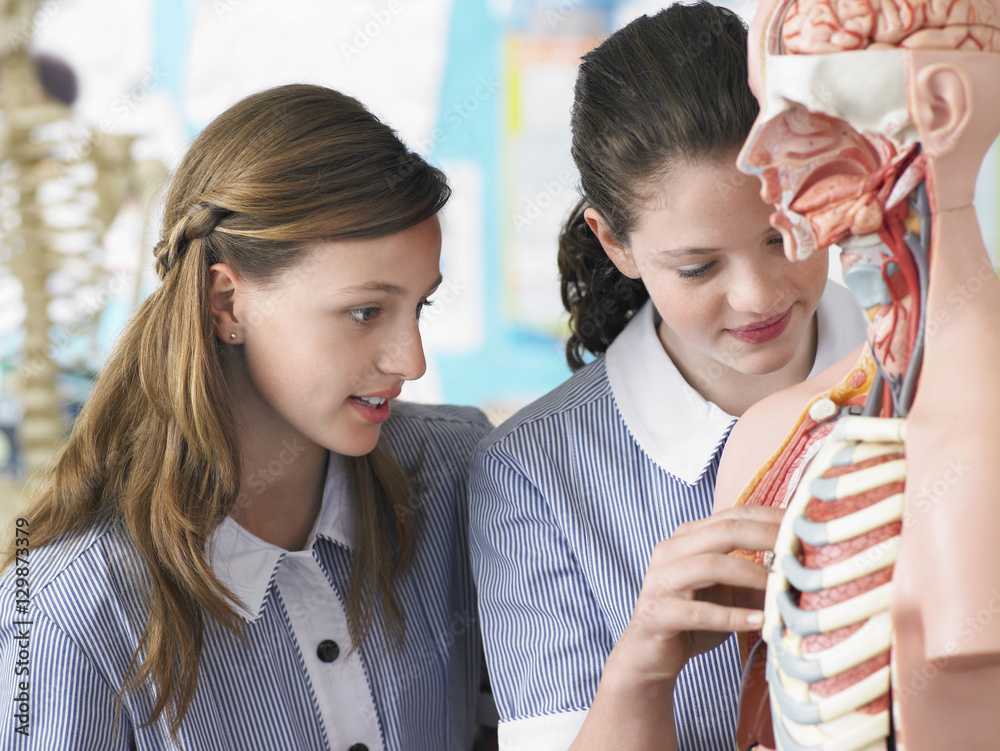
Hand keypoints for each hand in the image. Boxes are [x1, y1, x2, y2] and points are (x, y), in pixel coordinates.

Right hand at [607, 505, 782, 686]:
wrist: (650, 654)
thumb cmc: (693, 617)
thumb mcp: (729, 592)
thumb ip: (755, 575)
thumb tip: (800, 568)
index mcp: (687, 538)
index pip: (732, 516)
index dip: (769, 518)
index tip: (802, 525)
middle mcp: (670, 552)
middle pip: (723, 532)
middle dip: (765, 537)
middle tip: (797, 550)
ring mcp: (661, 582)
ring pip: (709, 566)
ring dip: (750, 574)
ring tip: (779, 587)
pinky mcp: (658, 614)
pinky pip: (698, 612)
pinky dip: (732, 616)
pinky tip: (759, 622)